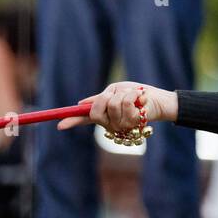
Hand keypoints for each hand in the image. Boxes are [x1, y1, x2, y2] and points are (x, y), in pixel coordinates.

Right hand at [56, 82, 175, 131]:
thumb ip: (100, 98)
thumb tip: (80, 104)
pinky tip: (140, 99)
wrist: (157, 99)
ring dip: (124, 94)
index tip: (59, 125)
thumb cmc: (136, 94)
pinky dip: (133, 95)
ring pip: (112, 105)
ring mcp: (120, 127)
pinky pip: (125, 104)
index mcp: (103, 114)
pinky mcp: (132, 125)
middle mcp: (109, 124)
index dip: (71, 122)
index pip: (84, 119)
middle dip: (106, 98)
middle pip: (95, 112)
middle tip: (117, 94)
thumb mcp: (115, 91)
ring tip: (134, 96)